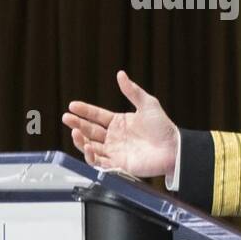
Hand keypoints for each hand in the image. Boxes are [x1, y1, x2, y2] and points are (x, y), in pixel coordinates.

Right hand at [62, 70, 178, 178]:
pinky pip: (99, 162)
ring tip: (74, 132)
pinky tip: (87, 146)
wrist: (174, 148)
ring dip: (80, 140)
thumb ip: (132, 91)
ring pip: (90, 146)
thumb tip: (120, 74)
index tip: (72, 105)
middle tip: (67, 118)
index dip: (84, 111)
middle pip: (90, 131)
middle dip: (77, 124)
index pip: (96, 116)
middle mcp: (114, 137)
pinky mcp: (118, 165)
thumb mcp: (147, 104)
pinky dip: (91, 156)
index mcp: (119, 122)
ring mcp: (115, 151)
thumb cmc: (163, 127)